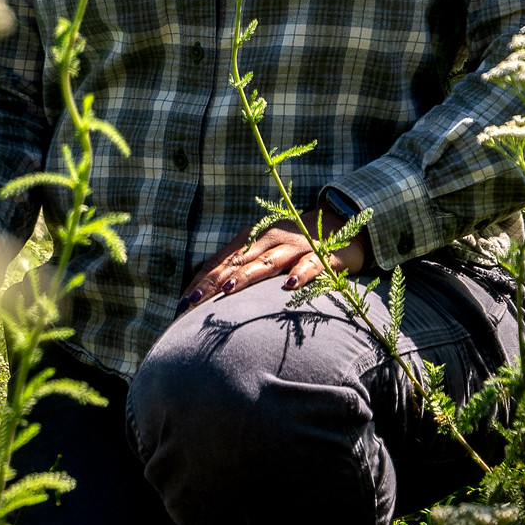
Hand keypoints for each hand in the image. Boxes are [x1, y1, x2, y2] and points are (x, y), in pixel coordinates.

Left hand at [177, 214, 367, 312]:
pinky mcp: (321, 254)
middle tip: (193, 303)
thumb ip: (242, 266)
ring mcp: (294, 247)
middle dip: (213, 282)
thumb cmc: (294, 244)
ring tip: (228, 289)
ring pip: (267, 262)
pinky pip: (310, 264)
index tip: (183, 303)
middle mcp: (269, 240)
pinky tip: (289, 285)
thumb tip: (211, 290)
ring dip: (247, 275)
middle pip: (236, 262)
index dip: (201, 281)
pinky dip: (300, 274)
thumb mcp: (265, 250)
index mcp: (252, 239)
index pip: (220, 261)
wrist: (341, 221)